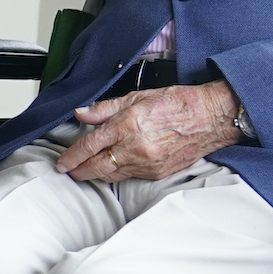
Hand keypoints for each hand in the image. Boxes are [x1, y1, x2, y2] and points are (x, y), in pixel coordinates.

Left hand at [55, 80, 243, 182]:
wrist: (211, 118)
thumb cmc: (177, 103)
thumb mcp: (137, 97)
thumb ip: (106, 108)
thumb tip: (81, 113)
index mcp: (127, 126)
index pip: (89, 145)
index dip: (71, 156)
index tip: (62, 163)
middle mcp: (135, 148)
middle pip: (97, 167)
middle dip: (79, 171)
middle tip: (69, 171)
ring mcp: (147, 163)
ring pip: (112, 174)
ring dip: (97, 173)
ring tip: (87, 170)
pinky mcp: (157, 173)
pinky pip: (130, 176)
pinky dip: (118, 173)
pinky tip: (114, 168)